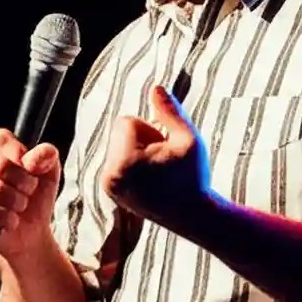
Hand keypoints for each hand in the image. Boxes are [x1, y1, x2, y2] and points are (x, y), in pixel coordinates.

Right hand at [0, 129, 60, 258]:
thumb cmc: (36, 196)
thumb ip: (47, 154)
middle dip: (24, 182)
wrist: (32, 233)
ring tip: (20, 206)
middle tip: (28, 190)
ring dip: (18, 202)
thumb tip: (31, 160)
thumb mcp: (49, 171)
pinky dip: (9, 219)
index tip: (31, 167)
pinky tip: (10, 221)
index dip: (19, 152)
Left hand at [102, 84, 211, 232]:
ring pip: (118, 142)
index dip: (151, 129)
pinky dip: (132, 160)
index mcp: (124, 162)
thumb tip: (155, 86)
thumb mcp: (189, 139)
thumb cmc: (193, 175)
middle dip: (141, 138)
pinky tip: (150, 177)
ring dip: (138, 149)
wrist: (193, 215)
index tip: (165, 150)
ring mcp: (107, 184)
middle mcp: (109, 175)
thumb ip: (171, 111)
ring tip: (157, 171)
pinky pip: (117, 156)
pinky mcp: (109, 189)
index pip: (126, 121)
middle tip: (162, 161)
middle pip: (118, 130)